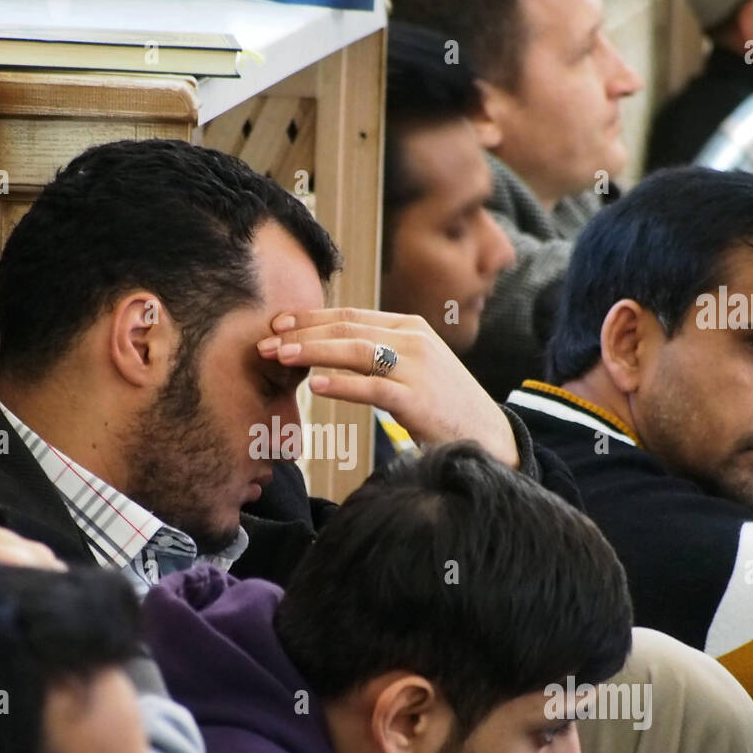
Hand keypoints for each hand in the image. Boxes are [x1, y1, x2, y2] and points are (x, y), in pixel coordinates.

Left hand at [257, 308, 520, 468]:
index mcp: (409, 327)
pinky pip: (373, 387)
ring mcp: (417, 367)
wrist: (488, 436)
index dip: (311, 317)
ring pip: (355, 351)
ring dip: (313, 352)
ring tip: (279, 357)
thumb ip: (380, 354)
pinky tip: (316, 386)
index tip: (277, 324)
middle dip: (301, 333)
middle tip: (264, 342)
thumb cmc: (443, 406)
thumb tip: (334, 349)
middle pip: (347, 328)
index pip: (351, 315)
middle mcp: (413, 340)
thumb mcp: (413, 368)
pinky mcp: (418, 398)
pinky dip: (342, 385)